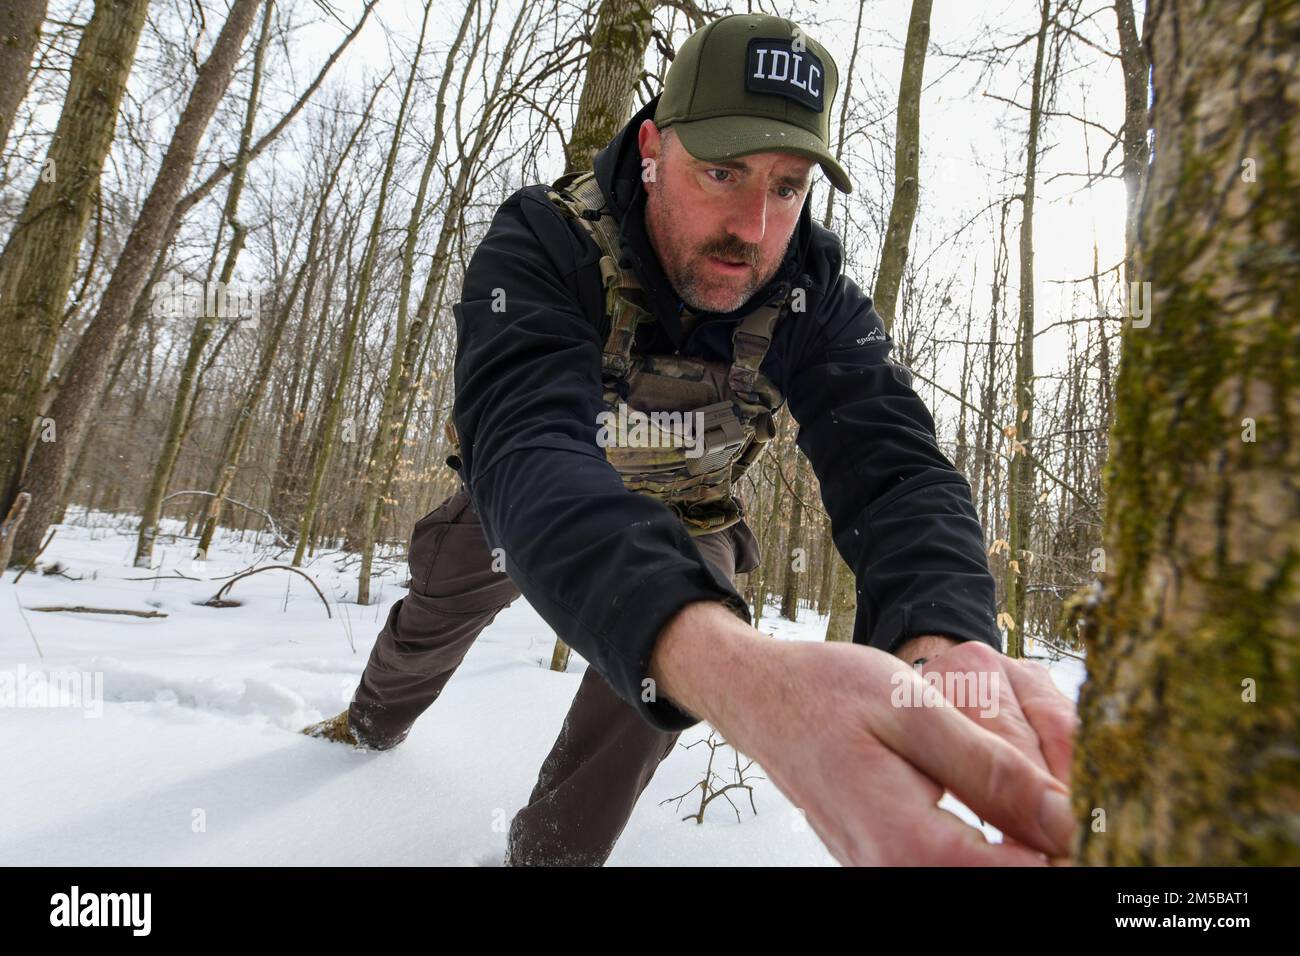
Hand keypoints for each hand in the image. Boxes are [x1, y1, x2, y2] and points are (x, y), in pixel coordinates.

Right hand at [648, 602, 1076, 865]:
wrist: (761, 697)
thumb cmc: (830, 692)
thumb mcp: (915, 711)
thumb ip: (992, 769)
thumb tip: (1066, 817)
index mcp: (907, 843)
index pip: (1021, 877)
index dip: (1072, 850)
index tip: (1103, 811)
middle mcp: (895, 874)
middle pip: (1006, 884)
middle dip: (1053, 849)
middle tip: (1084, 801)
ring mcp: (887, 873)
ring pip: (983, 878)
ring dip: (1027, 850)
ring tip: (1049, 801)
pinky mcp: (887, 863)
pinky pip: (957, 869)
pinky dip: (998, 848)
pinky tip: (1013, 810)